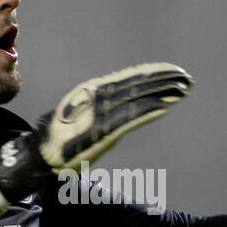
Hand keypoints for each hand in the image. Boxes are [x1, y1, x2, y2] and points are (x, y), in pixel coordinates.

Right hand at [0, 63, 192, 202]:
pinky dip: (148, 111)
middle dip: (163, 80)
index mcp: (93, 90)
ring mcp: (97, 113)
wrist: (40, 155)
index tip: (174, 71)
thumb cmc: (62, 137)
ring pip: (135, 99)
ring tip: (182, 89)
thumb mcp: (85, 115)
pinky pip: (128, 119)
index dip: (153, 73)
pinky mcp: (99, 132)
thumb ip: (105, 108)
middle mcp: (96, 97)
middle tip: (186, 77)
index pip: (129, 78)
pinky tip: (165, 106)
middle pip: (136, 85)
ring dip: (161, 93)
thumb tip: (126, 103)